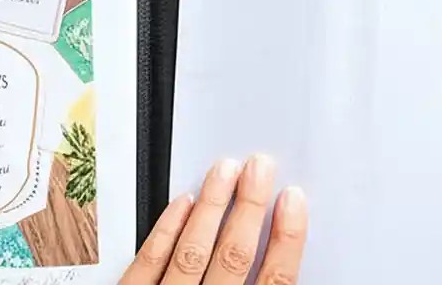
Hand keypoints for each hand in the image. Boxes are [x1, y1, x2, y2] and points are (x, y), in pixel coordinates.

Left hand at [121, 155, 307, 284]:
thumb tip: (286, 251)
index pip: (275, 280)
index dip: (288, 238)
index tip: (293, 201)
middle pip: (234, 257)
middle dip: (250, 206)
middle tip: (259, 168)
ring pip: (192, 253)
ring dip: (212, 206)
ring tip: (224, 171)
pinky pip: (147, 264)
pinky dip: (166, 230)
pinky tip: (182, 203)